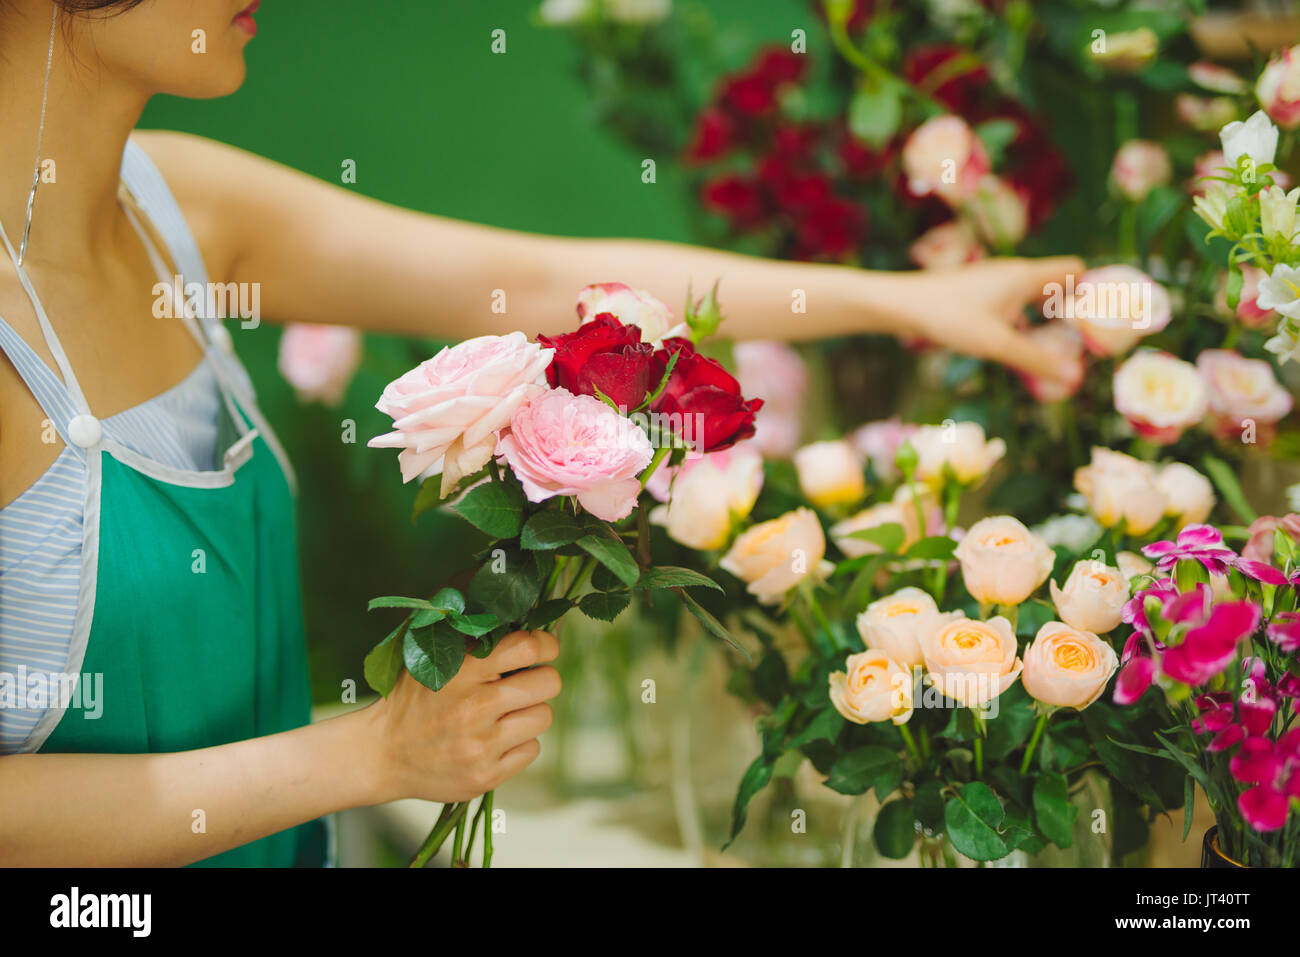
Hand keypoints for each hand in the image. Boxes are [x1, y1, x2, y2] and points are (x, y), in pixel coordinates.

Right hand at [364, 630, 560, 803]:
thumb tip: (525, 624)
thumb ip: (473, 641)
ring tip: (506, 713)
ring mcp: (481, 746)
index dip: (545, 645)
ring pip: (544, 717)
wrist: (381, 754)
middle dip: (542, 679)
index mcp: (461, 672)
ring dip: (530, 712)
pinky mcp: (486, 776)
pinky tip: (496, 740)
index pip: (526, 648)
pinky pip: (532, 750)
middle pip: (548, 682)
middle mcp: (473, 708)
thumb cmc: (412, 700)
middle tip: (526, 683)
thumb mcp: (432, 660)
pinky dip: (520, 743)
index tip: (543, 649)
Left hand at [893, 255, 1086, 380]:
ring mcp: (994, 282)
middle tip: (1085, 340)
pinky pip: (1013, 304)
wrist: (902, 305)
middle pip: (1057, 284)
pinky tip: (1018, 345)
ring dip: (1046, 317)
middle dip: (1072, 309)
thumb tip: (1074, 378)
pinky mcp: (978, 294)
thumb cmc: (949, 318)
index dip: (1093, 288)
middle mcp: (1013, 273)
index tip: (1103, 317)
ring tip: (1057, 347)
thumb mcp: (996, 344)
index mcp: (1026, 276)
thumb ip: (1035, 360)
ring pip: (1032, 297)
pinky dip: (1023, 321)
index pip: (1074, 269)